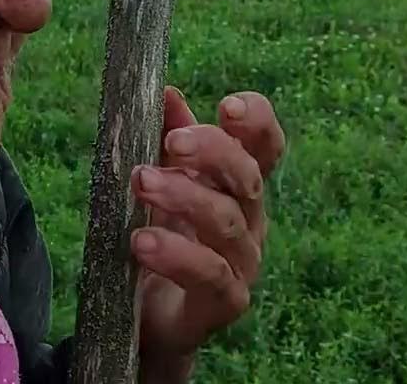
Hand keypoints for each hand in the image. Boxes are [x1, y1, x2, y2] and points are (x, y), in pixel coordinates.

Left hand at [131, 87, 285, 382]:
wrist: (148, 315)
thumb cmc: (162, 235)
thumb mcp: (160, 182)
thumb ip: (166, 140)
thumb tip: (166, 92)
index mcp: (237, 184)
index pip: (265, 146)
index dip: (257, 123)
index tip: (228, 105)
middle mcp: (249, 219)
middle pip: (248, 177)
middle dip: (214, 152)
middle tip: (174, 142)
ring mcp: (242, 262)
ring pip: (226, 222)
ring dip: (184, 197)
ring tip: (142, 182)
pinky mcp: (225, 301)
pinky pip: (209, 273)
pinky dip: (176, 254)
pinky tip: (142, 241)